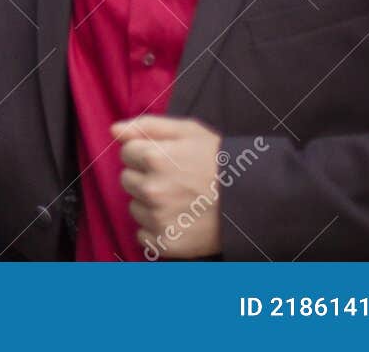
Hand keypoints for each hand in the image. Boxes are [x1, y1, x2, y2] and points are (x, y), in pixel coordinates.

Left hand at [112, 115, 223, 258]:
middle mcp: (152, 189)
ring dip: (149, 204)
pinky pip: (143, 236)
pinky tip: (178, 220)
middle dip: (144, 178)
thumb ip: (147, 126)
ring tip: (180, 200)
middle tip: (175, 180)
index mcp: (154, 158)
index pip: (126, 153)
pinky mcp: (165, 243)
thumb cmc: (221, 161)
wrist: (254, 201)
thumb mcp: (188, 131)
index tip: (167, 159)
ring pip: (134, 208)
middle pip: (126, 180)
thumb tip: (114, 129)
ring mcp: (158, 219)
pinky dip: (156, 230)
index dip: (145, 153)